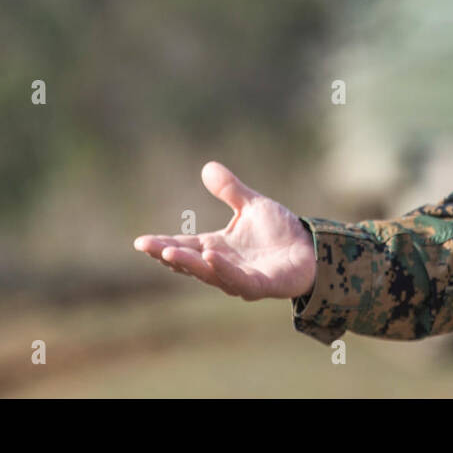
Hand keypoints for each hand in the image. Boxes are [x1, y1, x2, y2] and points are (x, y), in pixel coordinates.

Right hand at [133, 161, 316, 300]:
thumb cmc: (280, 232)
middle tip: (147, 247)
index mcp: (217, 247)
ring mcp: (238, 278)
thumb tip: (207, 166)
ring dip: (189, 263)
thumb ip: (230, 190)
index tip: (140, 242)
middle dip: (168, 255)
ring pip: (208, 273)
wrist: (311, 249)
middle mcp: (223, 266)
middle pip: (189, 262)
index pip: (184, 246)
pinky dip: (223, 269)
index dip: (162, 244)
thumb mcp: (252, 205)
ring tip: (170, 252)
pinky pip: (237, 279)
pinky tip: (210, 256)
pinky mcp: (258, 285)